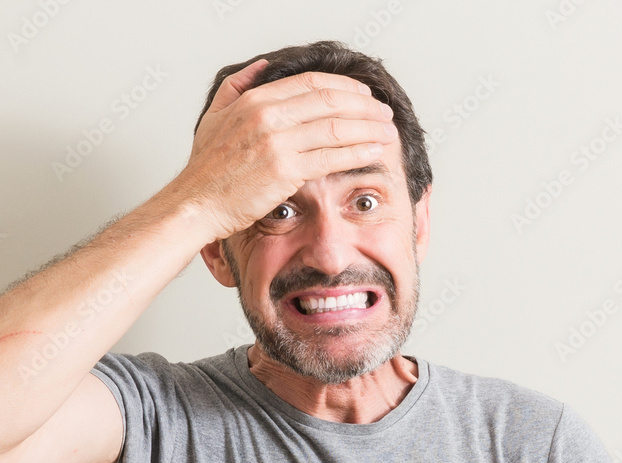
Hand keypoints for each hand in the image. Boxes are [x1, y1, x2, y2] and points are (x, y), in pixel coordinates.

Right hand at [170, 59, 398, 239]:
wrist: (197, 202)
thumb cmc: (207, 168)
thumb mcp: (215, 116)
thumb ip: (238, 86)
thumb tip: (262, 66)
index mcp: (255, 99)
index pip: (312, 83)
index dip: (344, 88)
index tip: (364, 96)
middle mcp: (268, 115)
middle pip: (330, 102)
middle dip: (364, 107)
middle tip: (384, 114)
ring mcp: (277, 142)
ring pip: (336, 128)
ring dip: (369, 128)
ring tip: (388, 132)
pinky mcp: (285, 170)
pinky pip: (332, 157)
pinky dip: (359, 152)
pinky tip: (375, 151)